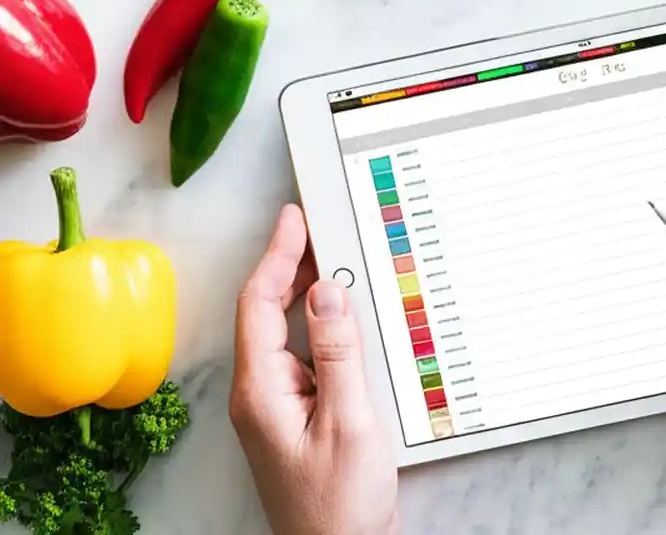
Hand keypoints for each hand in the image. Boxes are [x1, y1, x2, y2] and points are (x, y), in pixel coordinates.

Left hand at [230, 205, 397, 534]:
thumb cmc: (339, 504)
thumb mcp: (348, 421)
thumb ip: (338, 353)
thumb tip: (326, 293)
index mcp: (261, 390)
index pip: (258, 304)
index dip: (276, 256)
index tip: (294, 218)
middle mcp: (262, 394)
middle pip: (267, 313)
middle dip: (290, 267)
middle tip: (319, 228)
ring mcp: (278, 406)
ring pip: (288, 334)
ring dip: (308, 296)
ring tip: (334, 262)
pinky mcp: (300, 417)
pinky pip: (307, 358)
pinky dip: (325, 329)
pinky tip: (347, 322)